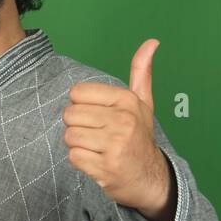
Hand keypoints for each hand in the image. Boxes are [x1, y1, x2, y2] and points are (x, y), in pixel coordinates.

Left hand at [63, 38, 171, 213]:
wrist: (150, 178)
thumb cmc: (140, 137)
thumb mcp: (142, 103)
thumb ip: (141, 72)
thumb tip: (151, 42)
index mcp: (127, 100)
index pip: (77, 93)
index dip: (81, 106)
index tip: (99, 117)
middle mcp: (123, 120)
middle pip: (70, 115)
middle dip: (78, 127)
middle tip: (98, 136)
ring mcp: (115, 145)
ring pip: (69, 136)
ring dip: (79, 145)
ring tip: (98, 149)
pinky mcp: (106, 168)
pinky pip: (73, 157)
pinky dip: (81, 162)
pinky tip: (98, 162)